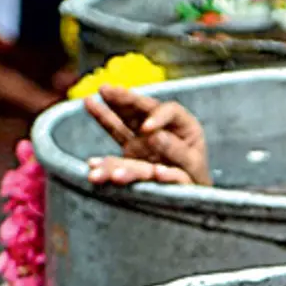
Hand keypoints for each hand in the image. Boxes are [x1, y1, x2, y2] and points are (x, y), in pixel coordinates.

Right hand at [84, 86, 210, 186]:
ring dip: (110, 105)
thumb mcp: (193, 166)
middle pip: (143, 107)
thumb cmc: (197, 180)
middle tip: (105, 89)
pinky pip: (116, 131)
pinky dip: (103, 120)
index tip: (147, 129)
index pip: (171, 112)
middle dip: (124, 98)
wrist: (189, 195)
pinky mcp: (132, 148)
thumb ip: (177, 151)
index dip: (158, 117)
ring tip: (89, 98)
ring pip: (126, 117)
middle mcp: (163, 126)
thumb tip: (154, 135)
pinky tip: (90, 105)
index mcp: (185, 126)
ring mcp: (145, 136)